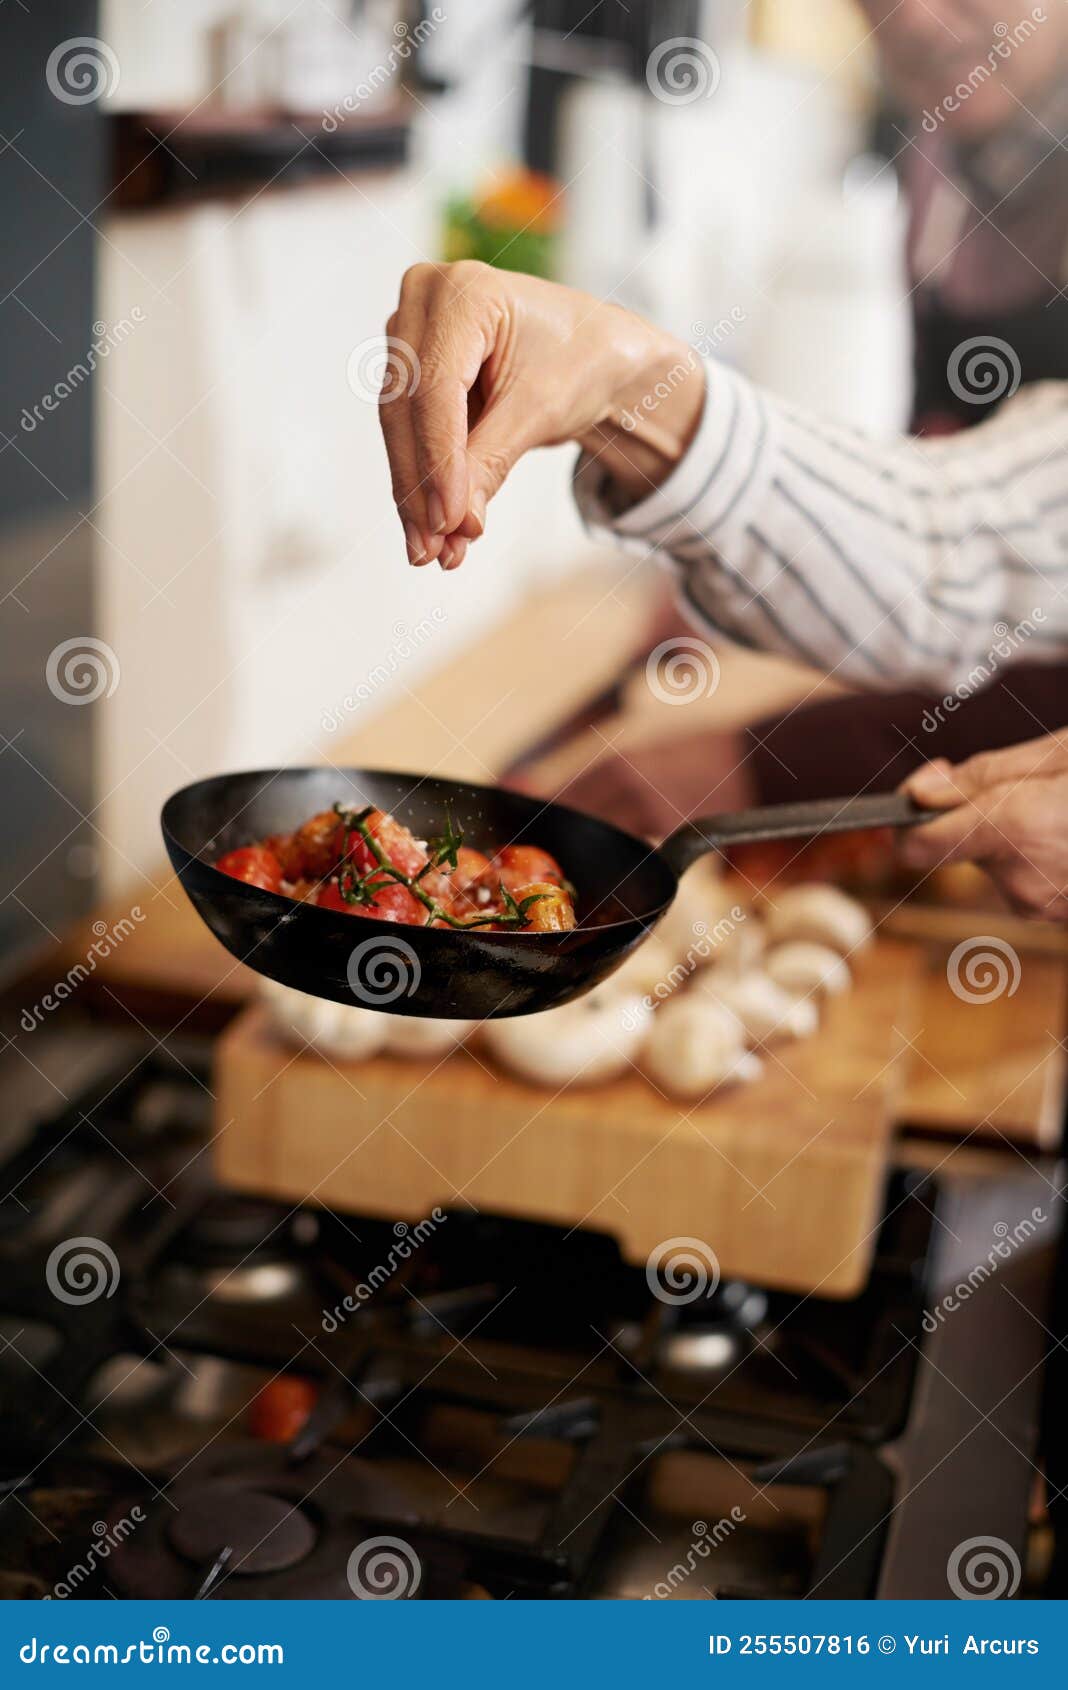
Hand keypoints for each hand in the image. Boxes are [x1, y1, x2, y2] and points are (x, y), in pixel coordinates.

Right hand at [378, 262, 704, 568]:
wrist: (598, 353)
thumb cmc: (582, 360)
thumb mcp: (541, 410)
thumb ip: (490, 460)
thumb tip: (455, 525)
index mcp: (465, 290)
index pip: (435, 387)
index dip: (438, 461)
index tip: (448, 522)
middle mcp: (427, 301)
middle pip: (408, 409)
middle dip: (421, 486)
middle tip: (434, 548)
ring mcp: (414, 333)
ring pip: (400, 428)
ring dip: (415, 495)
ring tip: (432, 552)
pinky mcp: (414, 370)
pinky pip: (410, 434)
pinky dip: (423, 485)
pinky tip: (432, 533)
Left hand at [901, 733, 1067, 920]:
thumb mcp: (1058, 754)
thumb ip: (983, 776)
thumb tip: (920, 795)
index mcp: (1017, 831)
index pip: (916, 845)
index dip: (909, 813)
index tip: (931, 780)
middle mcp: (1021, 881)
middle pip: (959, 844)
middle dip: (979, 810)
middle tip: (1022, 779)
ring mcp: (1041, 905)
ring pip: (993, 860)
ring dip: (1011, 831)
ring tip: (1056, 803)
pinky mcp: (1056, 915)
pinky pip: (1022, 877)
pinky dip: (1034, 852)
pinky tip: (1065, 828)